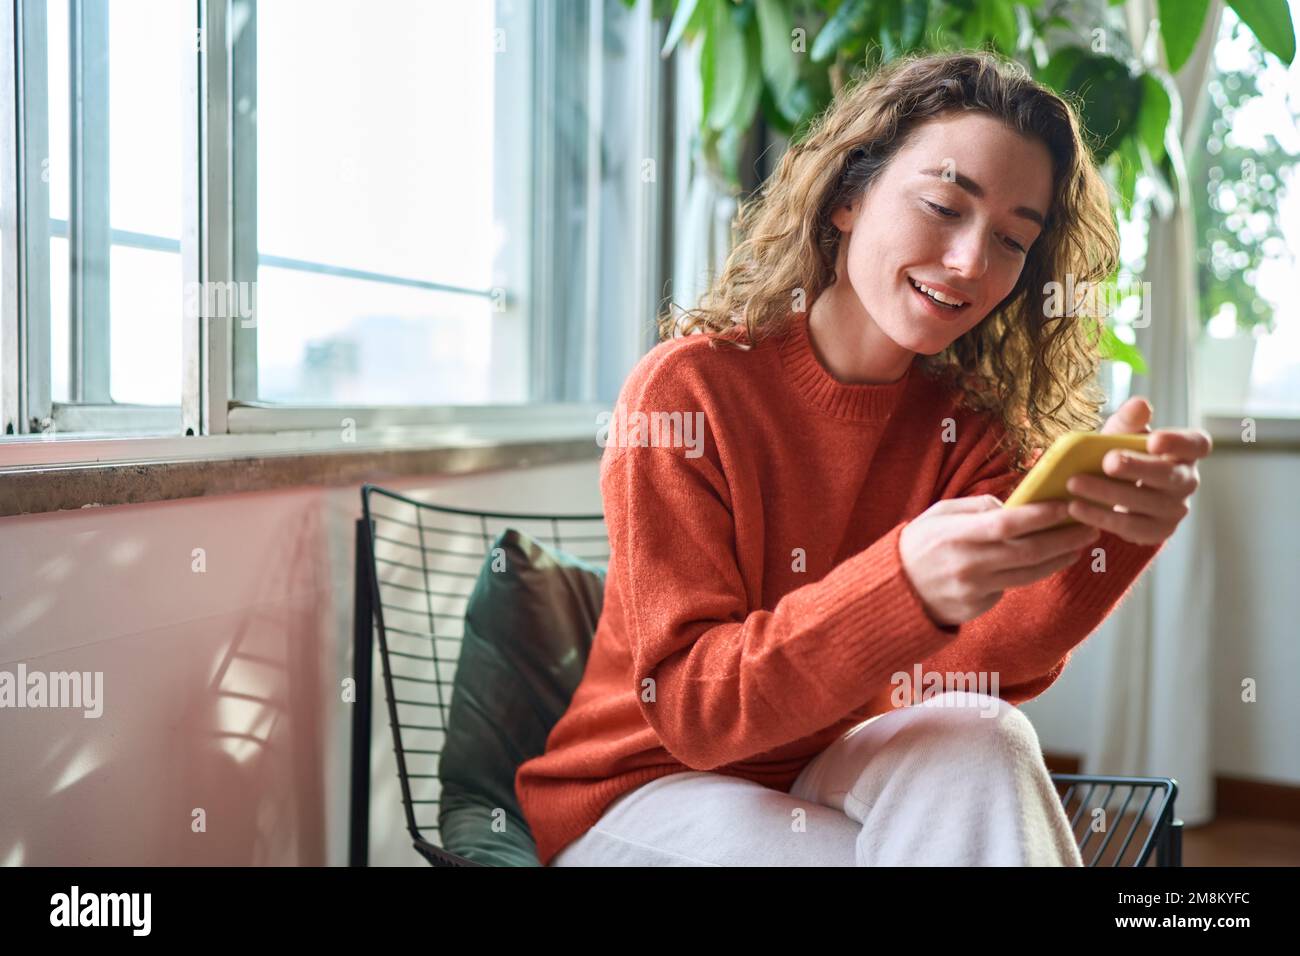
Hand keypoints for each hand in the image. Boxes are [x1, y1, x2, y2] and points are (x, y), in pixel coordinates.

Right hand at [900, 495, 1100, 626]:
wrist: (895, 590)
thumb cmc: (919, 543)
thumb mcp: (939, 514)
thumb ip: (977, 507)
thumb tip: (1016, 507)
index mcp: (955, 536)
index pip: (1006, 525)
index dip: (1040, 516)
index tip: (1066, 506)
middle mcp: (967, 565)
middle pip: (1028, 552)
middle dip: (1064, 539)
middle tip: (1090, 527)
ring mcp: (973, 591)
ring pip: (1028, 574)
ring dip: (1058, 559)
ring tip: (1078, 545)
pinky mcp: (977, 608)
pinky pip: (1010, 588)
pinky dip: (1029, 573)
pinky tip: (1044, 561)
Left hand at [1064, 396, 1211, 545]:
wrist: (1113, 492)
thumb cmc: (1123, 454)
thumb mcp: (1122, 435)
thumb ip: (1129, 421)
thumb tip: (1139, 404)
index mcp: (1185, 452)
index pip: (1197, 444)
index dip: (1179, 443)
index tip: (1154, 439)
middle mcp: (1186, 481)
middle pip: (1169, 476)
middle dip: (1137, 468)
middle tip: (1107, 462)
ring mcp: (1175, 510)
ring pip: (1146, 504)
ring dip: (1108, 494)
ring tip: (1074, 484)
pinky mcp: (1157, 532)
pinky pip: (1131, 527)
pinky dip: (1101, 517)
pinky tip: (1075, 508)